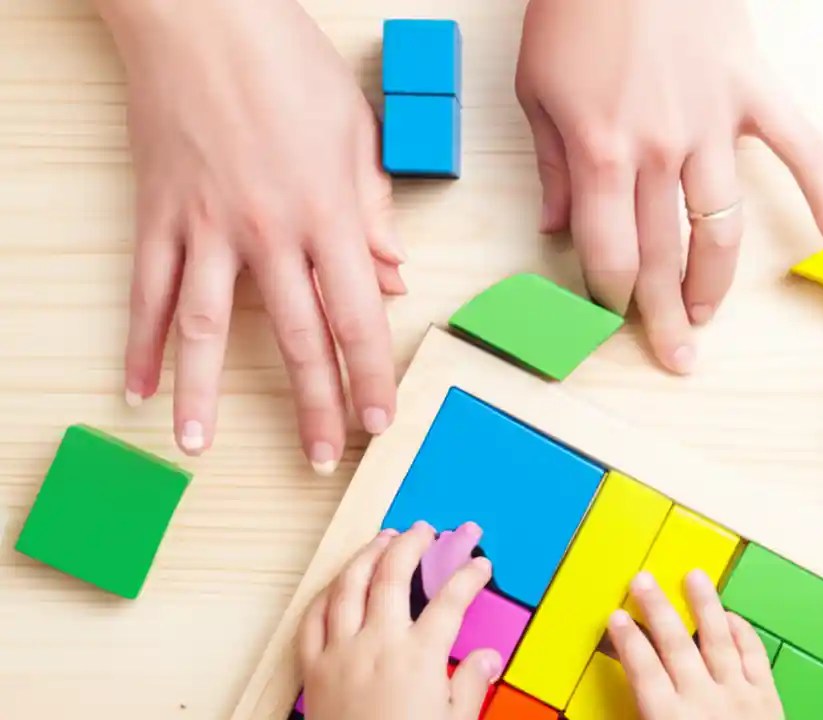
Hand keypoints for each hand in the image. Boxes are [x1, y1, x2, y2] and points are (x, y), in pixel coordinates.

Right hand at [95, 0, 401, 470]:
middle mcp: (270, 232)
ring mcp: (207, 226)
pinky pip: (148, 291)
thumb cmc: (287, 63)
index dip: (370, 376)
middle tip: (322, 457)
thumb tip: (393, 275)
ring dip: (204, 394)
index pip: (358, 317)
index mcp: (329, 213)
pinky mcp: (159, 214)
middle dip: (313, 405)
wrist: (202, 15)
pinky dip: (141, 340)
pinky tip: (138, 384)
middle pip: (296, 337)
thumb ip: (373, 211)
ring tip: (197, 448)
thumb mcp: (355, 131)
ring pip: (207, 328)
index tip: (379, 421)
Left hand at [298, 523, 501, 719]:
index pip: (450, 601)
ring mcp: (341, 653)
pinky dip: (326, 595)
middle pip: (393, 575)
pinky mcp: (313, 670)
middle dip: (412, 544)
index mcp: (419, 656)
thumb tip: (488, 658)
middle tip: (424, 531)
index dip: (469, 577)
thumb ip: (471, 685)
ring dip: (367, 555)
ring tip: (382, 538)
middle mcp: (378, 644)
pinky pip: (313, 620)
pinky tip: (337, 586)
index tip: (480, 566)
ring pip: (350, 586)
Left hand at [516, 0, 822, 373]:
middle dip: (662, 315)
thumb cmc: (575, 12)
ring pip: (722, 227)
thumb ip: (552, 167)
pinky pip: (801, 151)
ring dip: (715, 281)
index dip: (609, 295)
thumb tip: (557, 228)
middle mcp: (661, 150)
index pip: (610, 253)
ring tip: (707, 315)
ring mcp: (714, 125)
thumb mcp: (536, 90)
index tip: (609, 313)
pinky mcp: (754, 94)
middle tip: (672, 356)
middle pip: (663, 256)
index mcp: (602, 152)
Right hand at [607, 570, 783, 718]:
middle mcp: (702, 702)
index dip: (627, 640)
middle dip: (656, 609)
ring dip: (704, 605)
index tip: (615, 616)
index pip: (642, 669)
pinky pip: (755, 658)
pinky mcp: (768, 701)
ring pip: (719, 640)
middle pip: (675, 644)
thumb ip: (644, 718)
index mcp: (668, 719)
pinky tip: (733, 616)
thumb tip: (616, 703)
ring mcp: (739, 698)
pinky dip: (744, 633)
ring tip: (695, 575)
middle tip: (642, 578)